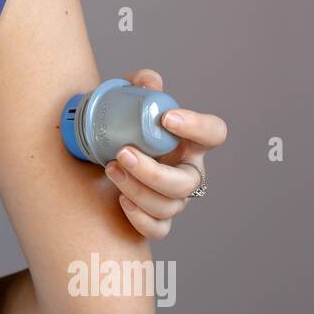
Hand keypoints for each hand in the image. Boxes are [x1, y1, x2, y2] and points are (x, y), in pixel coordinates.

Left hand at [103, 68, 228, 239]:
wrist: (100, 148)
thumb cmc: (124, 122)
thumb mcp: (129, 96)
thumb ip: (141, 84)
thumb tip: (148, 84)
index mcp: (190, 140)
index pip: (214, 132)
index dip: (197, 127)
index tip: (166, 118)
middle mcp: (188, 171)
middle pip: (188, 182)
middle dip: (154, 171)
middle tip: (123, 152)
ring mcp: (174, 197)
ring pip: (169, 205)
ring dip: (138, 189)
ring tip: (110, 168)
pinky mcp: (156, 217)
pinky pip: (158, 229)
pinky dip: (140, 218)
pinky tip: (121, 199)